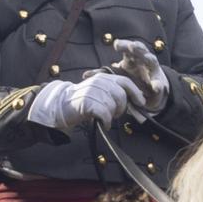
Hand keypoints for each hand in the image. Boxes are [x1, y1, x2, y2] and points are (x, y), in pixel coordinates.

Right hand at [28, 72, 146, 132]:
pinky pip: (105, 114)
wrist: (61, 106)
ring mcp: (92, 91)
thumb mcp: (98, 92)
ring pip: (113, 106)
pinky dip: (106, 121)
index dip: (135, 92)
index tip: (141, 102)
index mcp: (102, 78)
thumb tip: (133, 100)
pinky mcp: (87, 103)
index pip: (124, 82)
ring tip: (104, 118)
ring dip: (111, 116)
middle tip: (114, 115)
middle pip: (121, 96)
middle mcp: (98, 82)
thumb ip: (113, 92)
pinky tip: (103, 123)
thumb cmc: (83, 102)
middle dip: (121, 108)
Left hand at [108, 39, 169, 115]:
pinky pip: (159, 84)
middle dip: (137, 47)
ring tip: (145, 57)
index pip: (128, 48)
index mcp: (132, 58)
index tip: (116, 44)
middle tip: (132, 46)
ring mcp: (152, 71)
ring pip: (152, 61)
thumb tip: (84, 75)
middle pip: (141, 50)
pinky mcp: (159, 84)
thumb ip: (104, 75)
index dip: (123, 45)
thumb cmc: (132, 80)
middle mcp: (143, 61)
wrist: (149, 93)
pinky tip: (155, 87)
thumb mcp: (118, 76)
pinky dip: (158, 85)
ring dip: (149, 58)